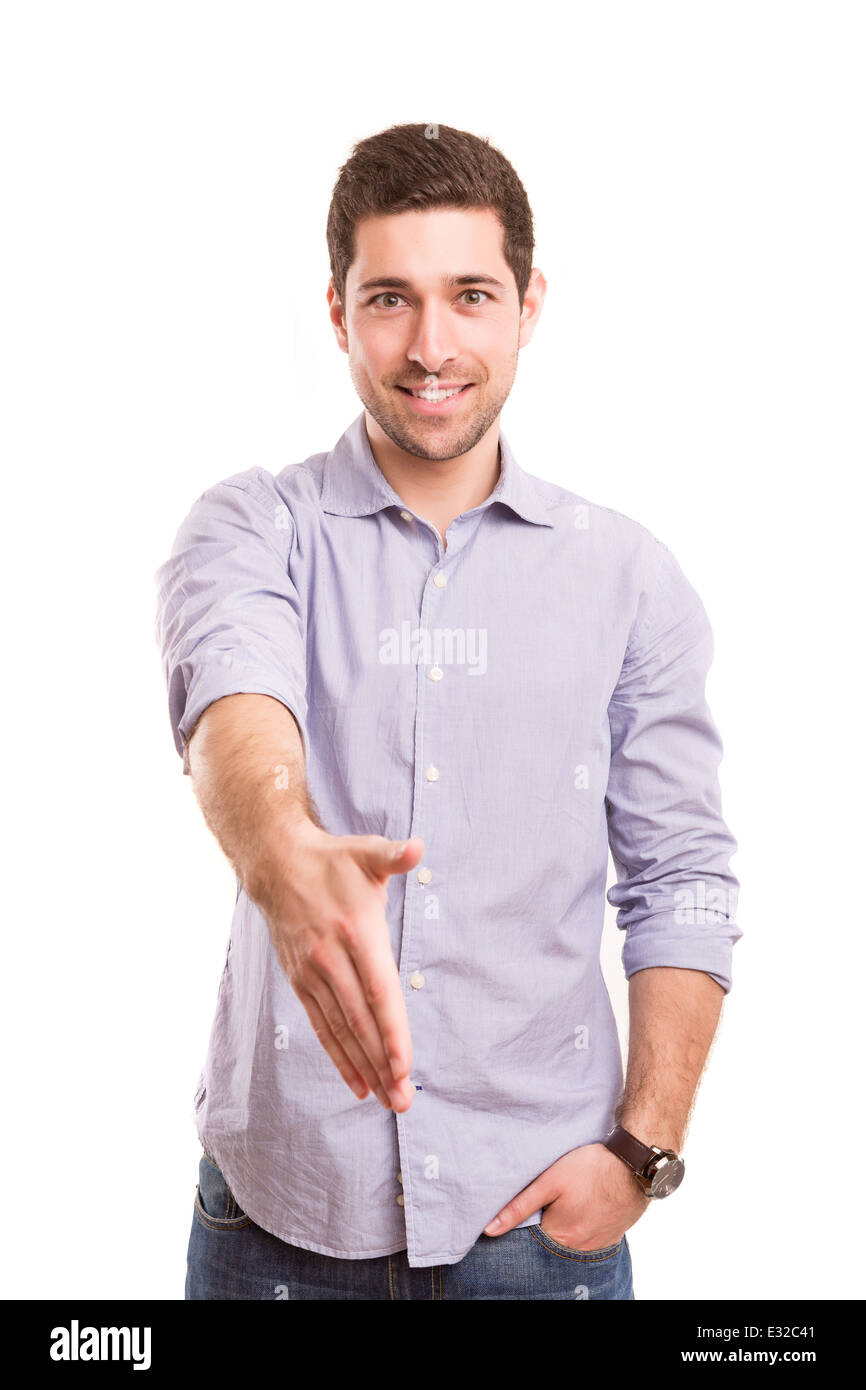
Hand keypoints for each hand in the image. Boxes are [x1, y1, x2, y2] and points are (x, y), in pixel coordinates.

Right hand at [248, 821, 423, 1111]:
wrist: (276, 863)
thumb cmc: (333, 860)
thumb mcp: (366, 853)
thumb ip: (393, 856)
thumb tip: (417, 847)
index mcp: (356, 932)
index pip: (378, 991)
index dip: (391, 1031)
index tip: (403, 1065)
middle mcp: (331, 959)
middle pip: (361, 1021)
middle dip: (382, 1064)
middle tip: (402, 1101)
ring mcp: (312, 973)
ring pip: (341, 1030)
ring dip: (363, 1068)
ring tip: (386, 1100)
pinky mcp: (300, 981)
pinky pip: (322, 1026)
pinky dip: (338, 1056)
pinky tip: (357, 1082)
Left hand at [483, 1142, 648, 1249]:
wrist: (635, 1164)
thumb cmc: (591, 1168)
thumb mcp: (549, 1181)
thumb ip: (519, 1206)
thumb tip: (490, 1230)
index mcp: (560, 1237)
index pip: (530, 1241)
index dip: (524, 1225)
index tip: (526, 1209)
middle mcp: (579, 1249)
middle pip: (551, 1242)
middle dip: (545, 1225)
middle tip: (551, 1200)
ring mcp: (597, 1245)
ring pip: (571, 1240)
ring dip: (565, 1226)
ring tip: (569, 1201)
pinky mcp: (611, 1237)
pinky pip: (589, 1237)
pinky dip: (583, 1226)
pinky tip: (585, 1207)